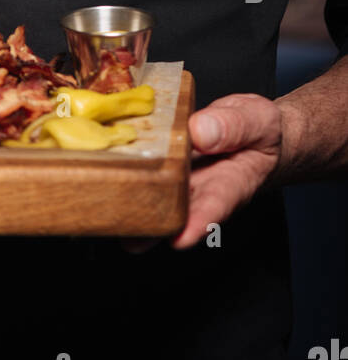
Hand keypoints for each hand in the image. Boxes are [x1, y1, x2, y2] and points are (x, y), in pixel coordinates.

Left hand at [119, 93, 283, 254]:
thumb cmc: (256, 129)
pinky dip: (127, 172)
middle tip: (132, 240)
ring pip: (156, 195)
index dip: (199, 222)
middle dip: (155, 227)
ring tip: (110, 221)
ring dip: (135, 207)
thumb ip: (234, 126)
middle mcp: (201, 187)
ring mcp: (179, 178)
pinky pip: (146, 169)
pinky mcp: (163, 163)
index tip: (181, 238)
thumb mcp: (255, 119)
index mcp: (232, 181)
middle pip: (178, 212)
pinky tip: (103, 174)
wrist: (250, 128)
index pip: (217, 204)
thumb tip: (201, 131)